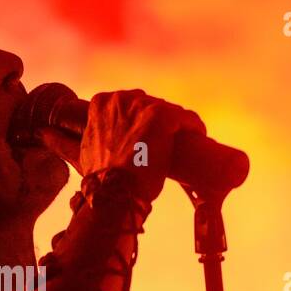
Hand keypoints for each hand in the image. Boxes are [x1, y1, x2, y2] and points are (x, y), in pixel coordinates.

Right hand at [79, 90, 206, 202]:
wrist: (113, 191)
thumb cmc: (102, 178)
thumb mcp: (91, 148)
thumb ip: (100, 136)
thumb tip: (103, 142)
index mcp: (101, 103)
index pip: (129, 104)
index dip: (140, 120)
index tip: (147, 135)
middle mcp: (121, 99)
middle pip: (150, 104)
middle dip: (158, 122)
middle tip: (165, 142)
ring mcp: (142, 106)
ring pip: (170, 110)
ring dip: (178, 126)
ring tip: (184, 144)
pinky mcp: (163, 116)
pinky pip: (187, 117)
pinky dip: (195, 127)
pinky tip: (199, 137)